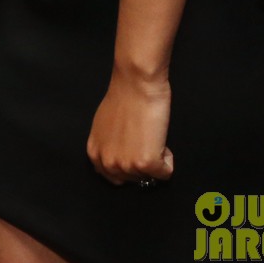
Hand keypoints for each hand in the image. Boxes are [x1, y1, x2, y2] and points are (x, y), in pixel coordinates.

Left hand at [86, 69, 173, 186]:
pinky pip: (166, 173)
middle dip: (142, 161)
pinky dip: (168, 159)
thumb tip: (116, 155)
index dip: (128, 162)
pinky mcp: (147, 163)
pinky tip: (159, 137)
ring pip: (150, 176)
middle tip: (142, 137)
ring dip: (155, 158)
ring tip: (149, 133)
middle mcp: (108, 163)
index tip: (132, 147)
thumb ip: (106, 145)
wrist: (136, 83)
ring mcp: (127, 165)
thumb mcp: (103, 126)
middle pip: (134, 179)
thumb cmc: (123, 97)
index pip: (114, 177)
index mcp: (95, 154)